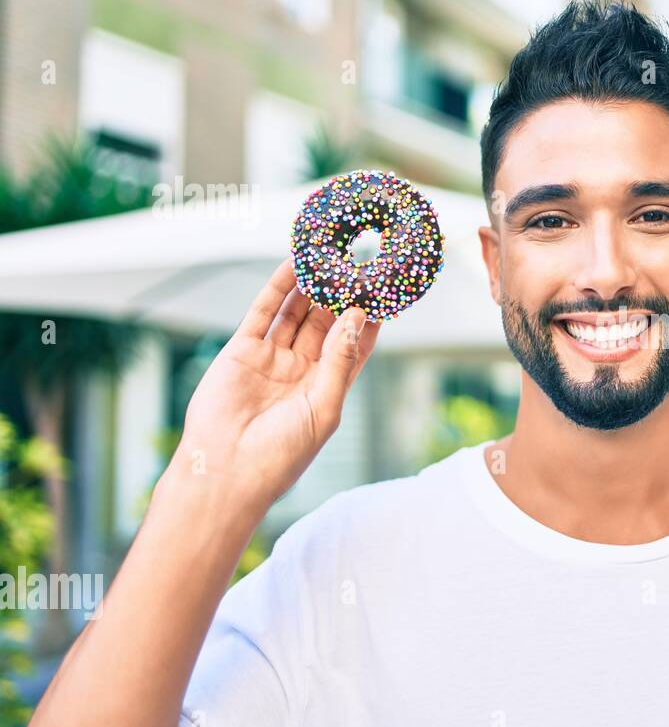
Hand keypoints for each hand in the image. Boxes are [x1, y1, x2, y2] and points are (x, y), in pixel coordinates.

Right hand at [171, 258, 380, 508]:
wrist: (226, 471)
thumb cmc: (281, 455)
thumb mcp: (324, 408)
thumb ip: (340, 361)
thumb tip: (356, 318)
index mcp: (327, 389)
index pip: (354, 346)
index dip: (368, 320)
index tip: (384, 291)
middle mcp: (302, 371)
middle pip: (326, 324)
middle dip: (341, 295)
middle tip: (357, 263)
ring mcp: (272, 359)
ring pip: (297, 314)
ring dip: (312, 286)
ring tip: (330, 255)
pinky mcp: (242, 351)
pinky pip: (264, 312)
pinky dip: (279, 287)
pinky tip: (294, 264)